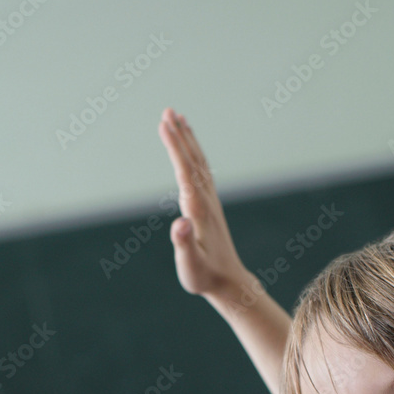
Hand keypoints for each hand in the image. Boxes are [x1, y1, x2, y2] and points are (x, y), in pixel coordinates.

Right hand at [157, 108, 248, 298]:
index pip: (185, 172)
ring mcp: (211, 203)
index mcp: (199, 211)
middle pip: (193, 162)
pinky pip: (202, 173)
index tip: (164, 124)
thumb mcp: (191, 266)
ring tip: (178, 118)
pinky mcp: (210, 207)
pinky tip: (189, 149)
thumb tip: (180, 224)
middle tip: (168, 110)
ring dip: (188, 141)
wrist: (229, 283)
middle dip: (180, 136)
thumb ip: (184, 245)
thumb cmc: (205, 278)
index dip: (175, 148)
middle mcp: (207, 202)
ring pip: (199, 164)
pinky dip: (194, 155)